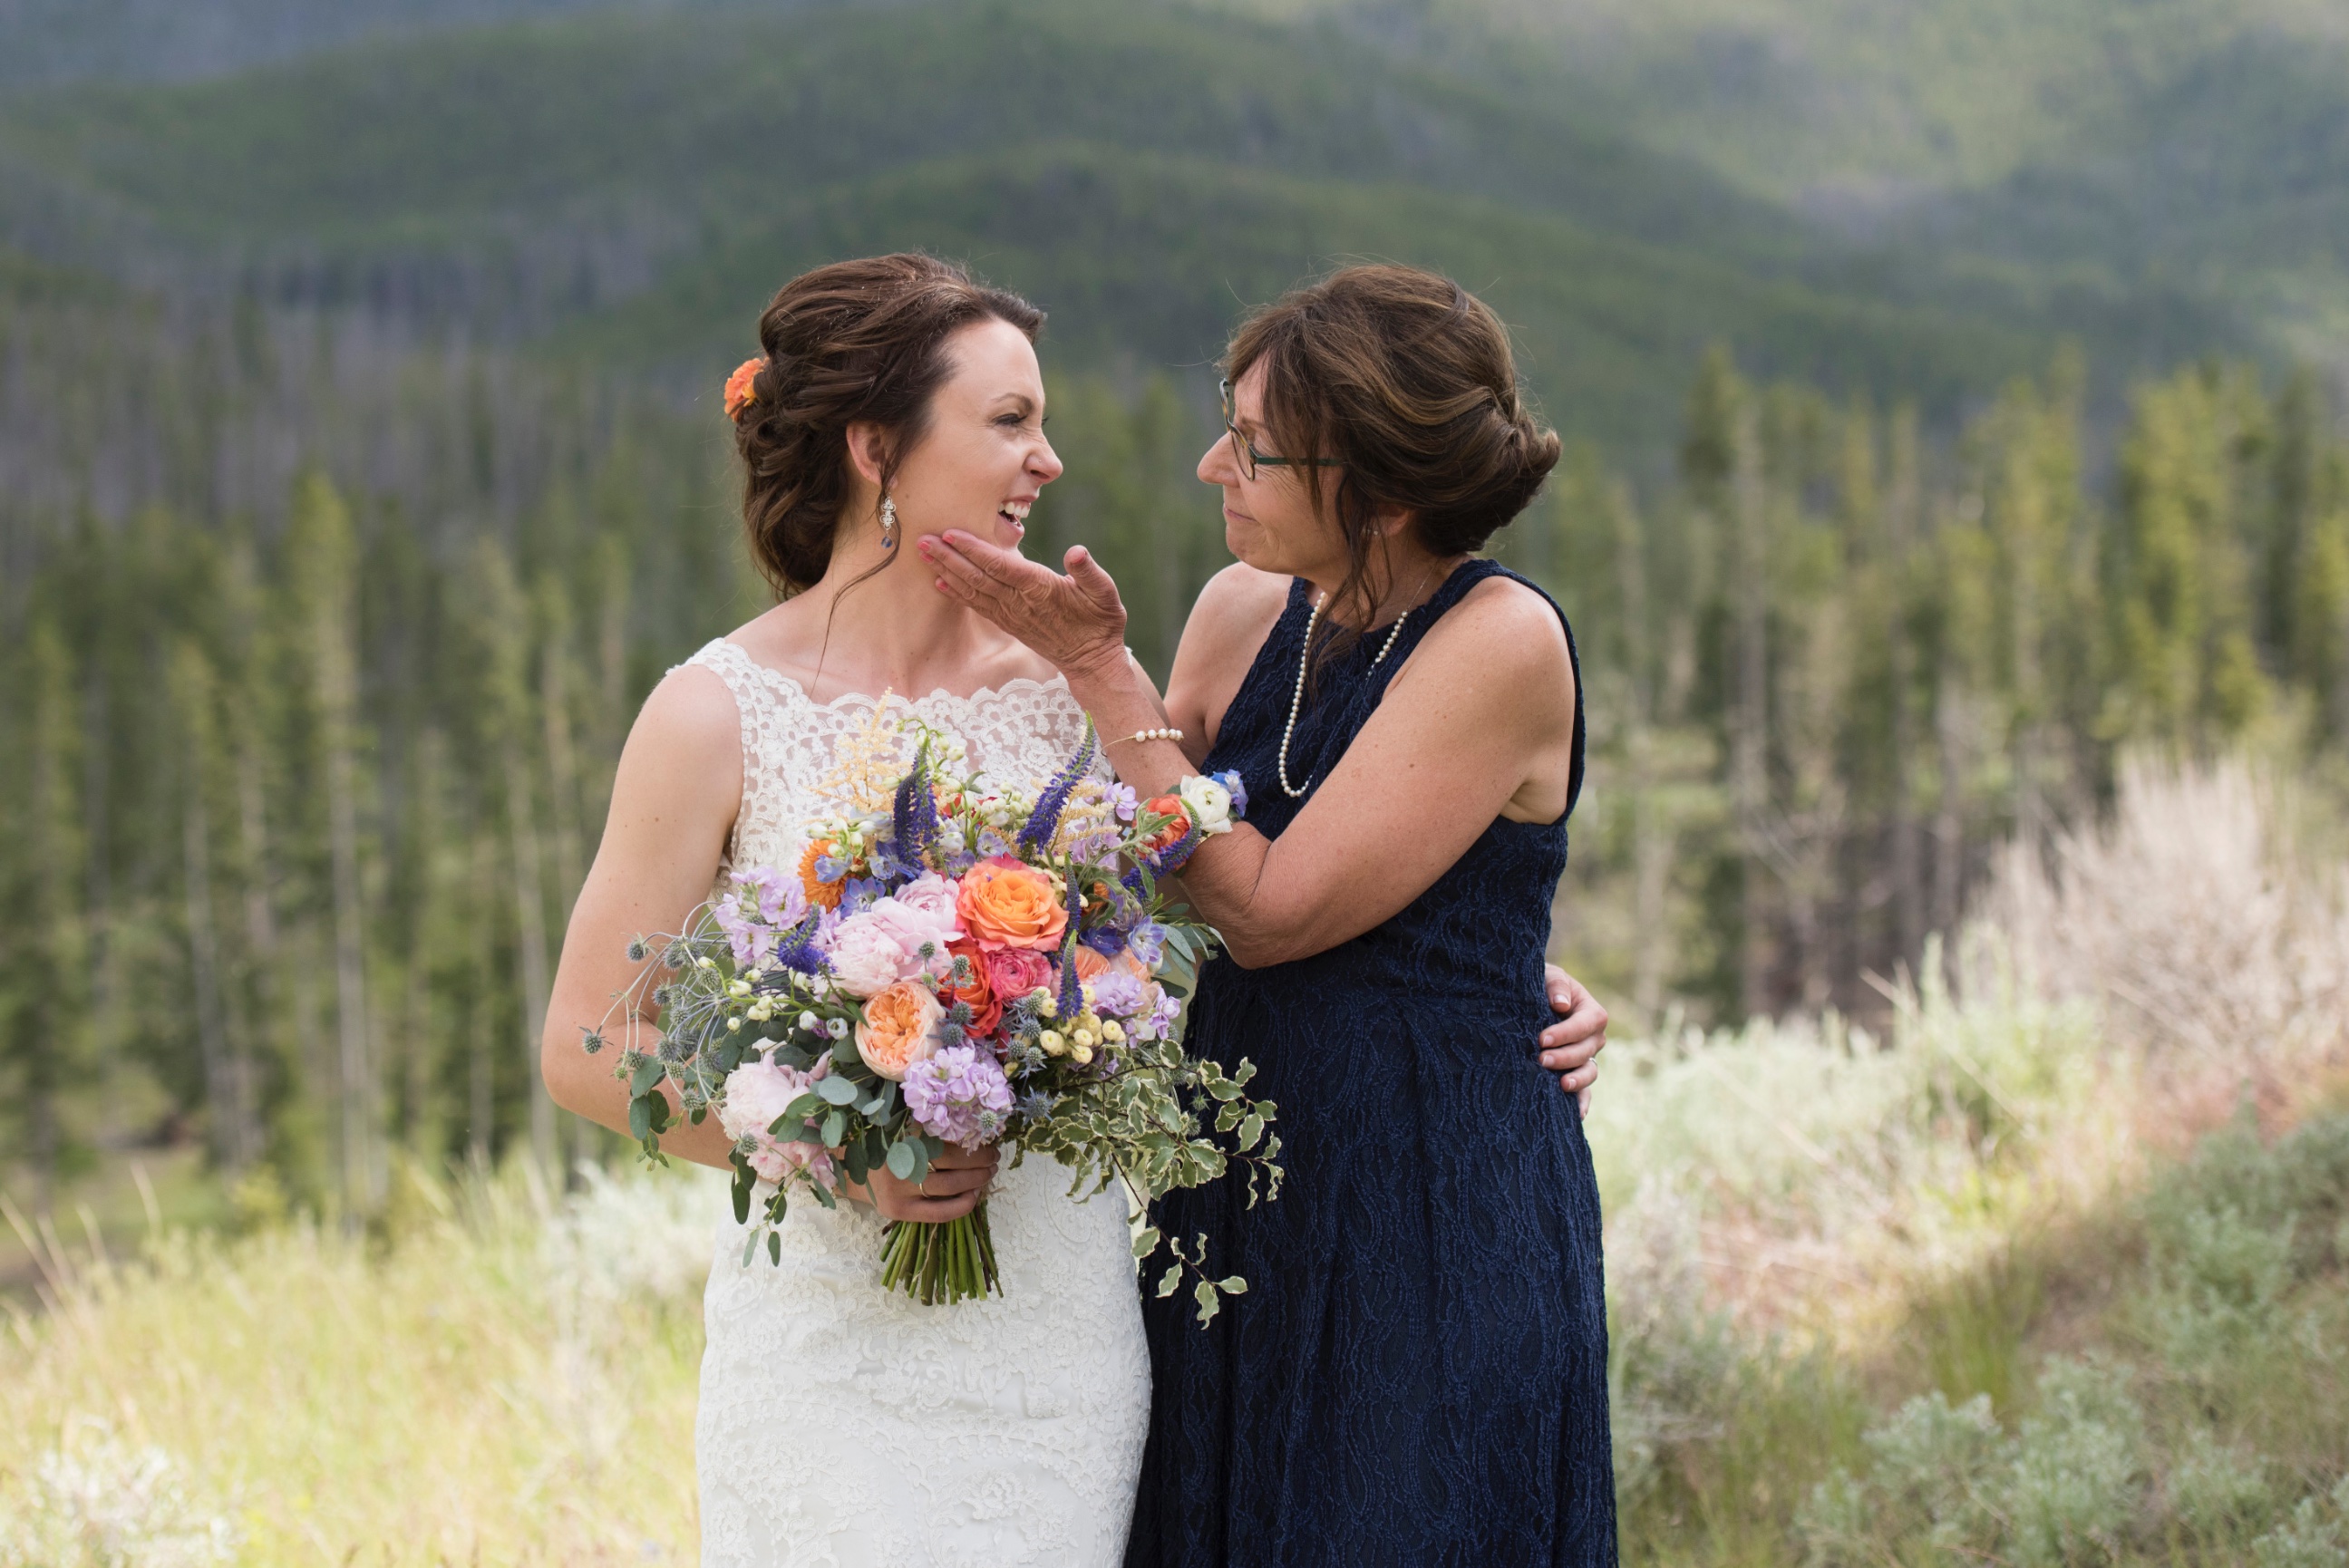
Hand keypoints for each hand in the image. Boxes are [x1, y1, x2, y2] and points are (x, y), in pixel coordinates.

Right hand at [862, 1144, 998, 1222]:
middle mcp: (900, 1160)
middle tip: (994, 1157)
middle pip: (952, 1161)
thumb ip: (931, 1131)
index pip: (948, 1139)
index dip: (972, 1143)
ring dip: (976, 1179)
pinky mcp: (899, 1210)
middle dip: (979, 1160)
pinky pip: (939, 1212)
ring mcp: (899, 1188)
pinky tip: (975, 1195)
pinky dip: (962, 1204)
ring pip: (950, 1186)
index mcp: (903, 1135)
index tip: (988, 1142)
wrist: (856, 1174)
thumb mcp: (905, 1132)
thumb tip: (976, 1133)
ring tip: (989, 1173)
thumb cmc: (890, 1149)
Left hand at [919, 531, 1128, 683]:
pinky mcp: (1008, 624)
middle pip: (978, 576)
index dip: (975, 550)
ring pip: (973, 590)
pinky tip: (939, 582)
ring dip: (946, 571)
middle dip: (949, 557)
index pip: (1001, 566)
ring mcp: (1011, 615)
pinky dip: (957, 593)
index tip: (952, 534)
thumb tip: (1077, 551)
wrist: (1091, 662)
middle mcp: (1020, 602)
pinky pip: (977, 606)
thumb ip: (1090, 572)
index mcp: (1040, 589)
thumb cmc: (1101, 623)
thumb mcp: (1106, 594)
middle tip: (922, 539)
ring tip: (923, 554)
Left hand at [1538, 964, 1606, 1117]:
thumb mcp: (1547, 976)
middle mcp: (1593, 1037)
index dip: (1567, 1033)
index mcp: (1590, 1012)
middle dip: (1566, 1057)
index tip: (1542, 1039)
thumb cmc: (1539, 985)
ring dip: (1577, 1080)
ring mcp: (1585, 1058)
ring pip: (1589, 1072)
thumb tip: (1561, 1004)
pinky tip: (1576, 1115)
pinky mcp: (1574, 1073)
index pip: (1588, 1023)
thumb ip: (1556, 985)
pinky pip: (1584, 1092)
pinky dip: (1582, 1103)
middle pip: (1588, 1051)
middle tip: (1541, 1059)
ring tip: (1560, 1084)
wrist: (1528, 1000)